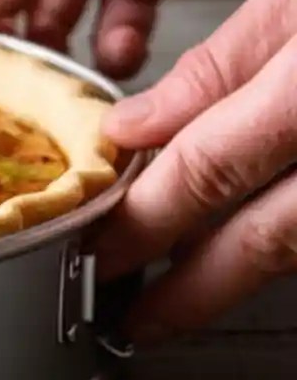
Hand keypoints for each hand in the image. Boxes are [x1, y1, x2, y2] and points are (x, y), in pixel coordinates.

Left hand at [95, 0, 296, 343]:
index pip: (210, 168)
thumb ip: (217, 68)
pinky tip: (244, 250)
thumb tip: (136, 126)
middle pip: (269, 239)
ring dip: (239, 272)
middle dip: (189, 286)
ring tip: (182, 291)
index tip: (99, 242)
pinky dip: (285, 246)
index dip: (144, 216)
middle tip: (135, 310)